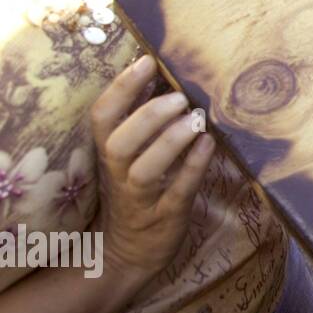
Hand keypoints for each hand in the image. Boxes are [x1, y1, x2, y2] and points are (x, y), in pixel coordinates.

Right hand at [89, 56, 215, 282]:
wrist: (129, 252)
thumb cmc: (137, 190)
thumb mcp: (129, 156)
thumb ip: (139, 120)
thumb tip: (158, 77)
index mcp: (108, 153)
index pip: (102, 116)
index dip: (121, 87)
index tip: (147, 61)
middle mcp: (119, 174)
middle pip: (118, 142)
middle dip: (147, 115)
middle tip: (179, 97)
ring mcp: (142, 198)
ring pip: (145, 170)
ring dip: (170, 141)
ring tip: (196, 119)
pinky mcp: (166, 216)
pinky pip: (178, 191)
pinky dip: (193, 167)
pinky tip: (209, 144)